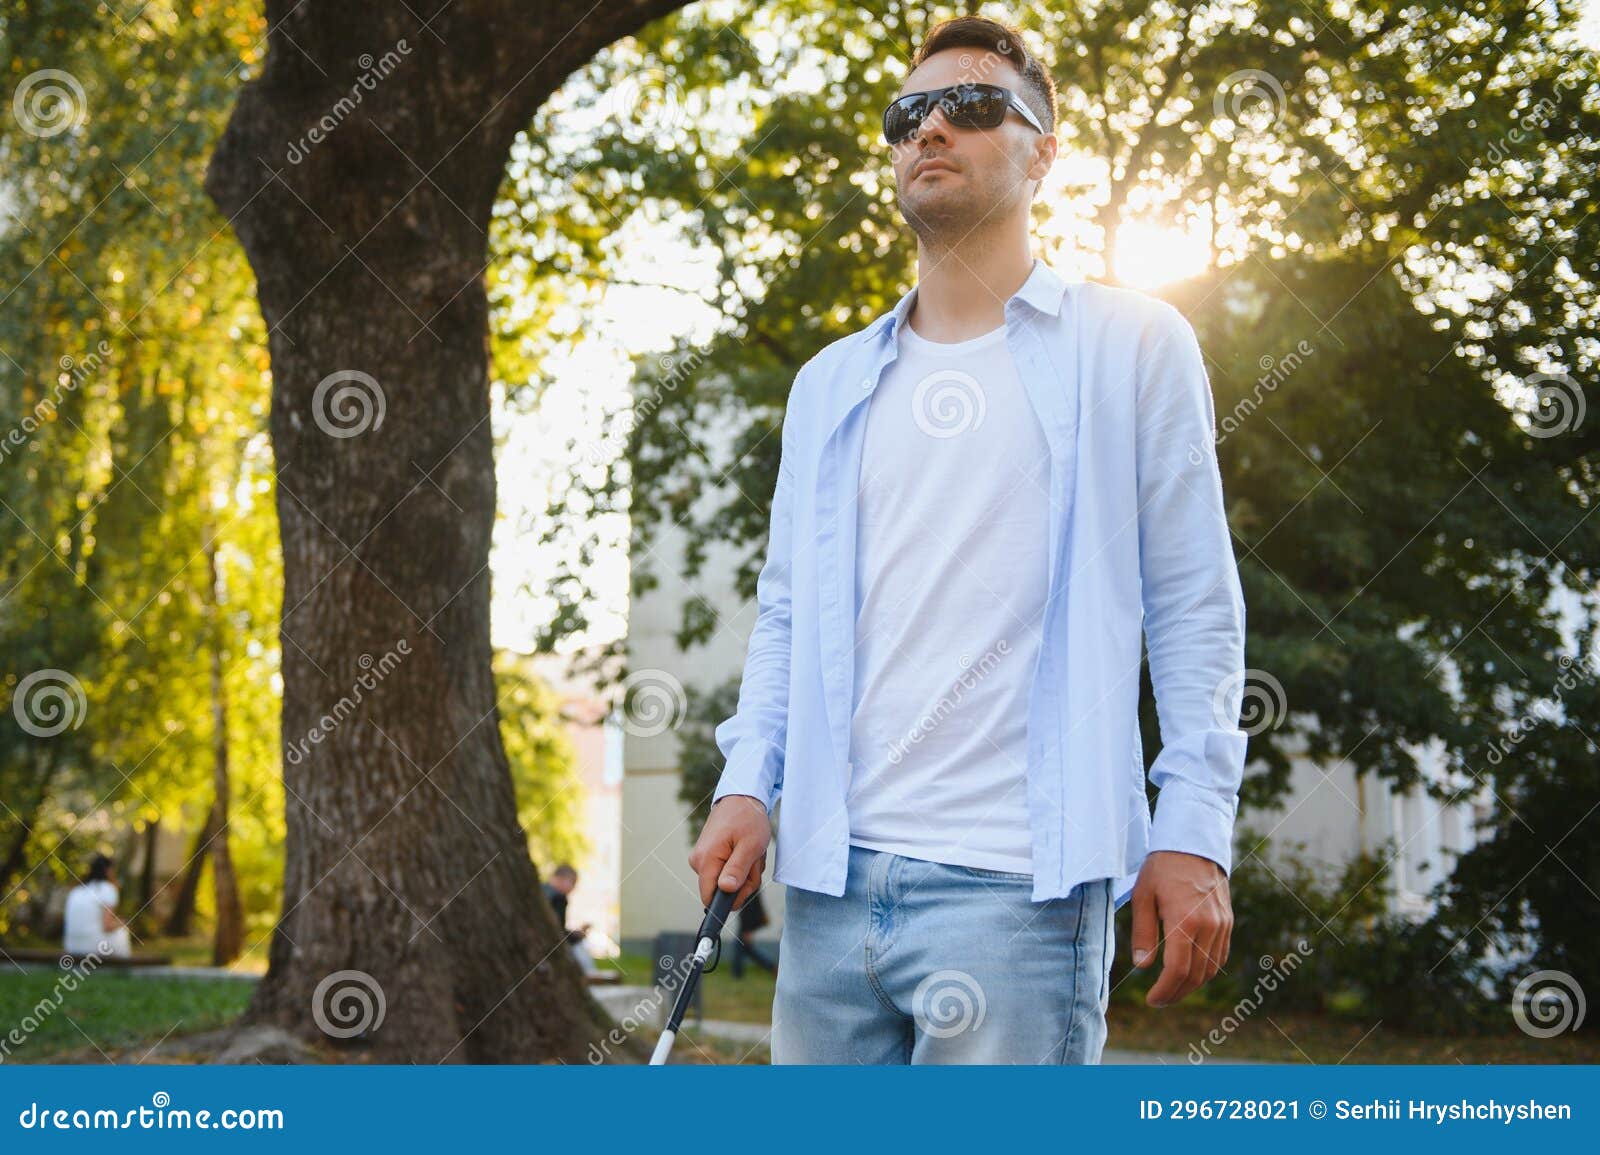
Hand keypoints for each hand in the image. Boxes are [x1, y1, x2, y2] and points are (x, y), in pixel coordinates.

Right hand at [688, 794, 770, 910]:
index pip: (709, 899)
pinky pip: (726, 872)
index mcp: (706, 860)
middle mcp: (699, 862)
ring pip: (727, 882)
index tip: (746, 885)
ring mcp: (702, 859)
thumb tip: (725, 889)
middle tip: (754, 860)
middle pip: (723, 892)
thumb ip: (737, 869)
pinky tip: (746, 850)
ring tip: (751, 852)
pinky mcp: (708, 856)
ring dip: (746, 872)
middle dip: (745, 881)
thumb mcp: (750, 845)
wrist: (741, 798)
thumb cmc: (748, 818)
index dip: (730, 899)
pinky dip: (741, 865)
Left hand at [1129, 850, 1231, 1006]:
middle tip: (1159, 1000)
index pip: (1177, 970)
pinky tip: (1190, 972)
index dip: (1164, 991)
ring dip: (1192, 985)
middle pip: (1195, 975)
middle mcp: (1208, 926)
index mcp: (1185, 921)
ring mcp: (1222, 924)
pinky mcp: (1228, 921)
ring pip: (1210, 969)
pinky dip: (1206, 970)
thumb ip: (1143, 933)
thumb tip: (1143, 967)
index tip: (1152, 1000)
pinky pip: (1220, 955)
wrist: (1193, 843)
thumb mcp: (1143, 896)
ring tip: (1172, 989)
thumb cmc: (1162, 868)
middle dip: (1176, 993)